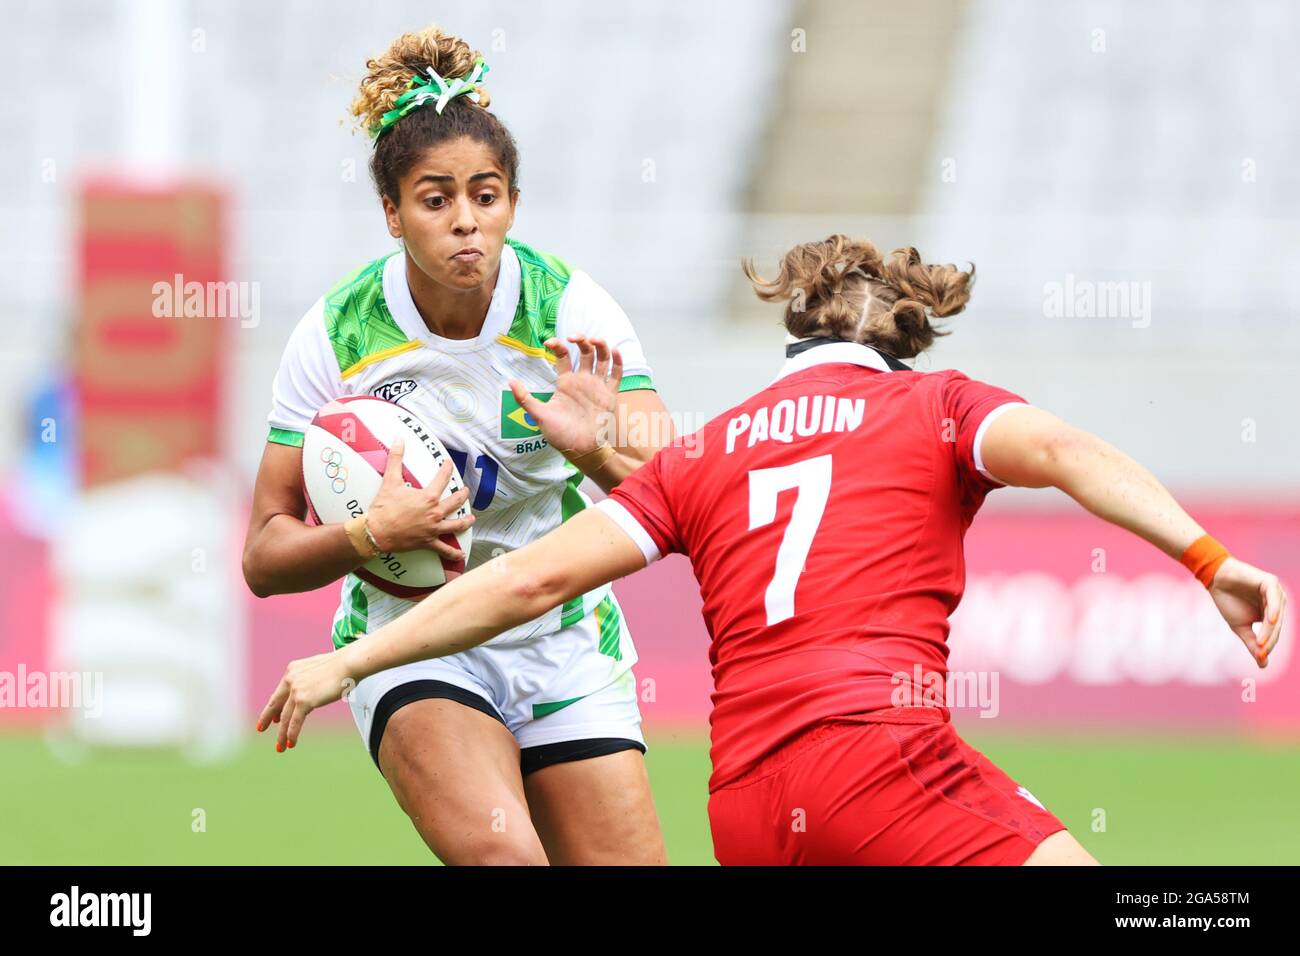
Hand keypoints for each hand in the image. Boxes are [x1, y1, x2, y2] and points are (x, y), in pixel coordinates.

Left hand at [256, 649, 356, 750]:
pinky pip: (294, 721)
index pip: (280, 692)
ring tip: (280, 747)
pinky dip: (291, 734)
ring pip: (284, 717)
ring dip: (282, 734)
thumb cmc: (342, 666)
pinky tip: (291, 743)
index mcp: (292, 670)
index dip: (275, 707)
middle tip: (261, 729)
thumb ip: (311, 681)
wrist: (349, 664)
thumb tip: (311, 695)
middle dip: (268, 718)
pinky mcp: (303, 700)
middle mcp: (290, 679)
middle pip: (276, 704)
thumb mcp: (319, 671)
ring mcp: (296, 690)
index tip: (272, 718)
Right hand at [365, 439, 473, 560]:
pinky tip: (461, 555)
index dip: (447, 468)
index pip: (442, 478)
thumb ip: (396, 459)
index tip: (449, 464)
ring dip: (465, 522)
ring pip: (456, 525)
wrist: (376, 531)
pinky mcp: (428, 542)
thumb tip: (398, 440)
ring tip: (471, 519)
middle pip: (455, 502)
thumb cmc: (384, 508)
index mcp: (428, 497)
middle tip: (466, 492)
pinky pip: (444, 549)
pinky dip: (453, 554)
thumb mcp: (390, 481)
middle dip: (462, 495)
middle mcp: (435, 512)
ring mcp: (433, 528)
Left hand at [508, 335, 621, 458]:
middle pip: (585, 351)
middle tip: (575, 337)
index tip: (550, 342)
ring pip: (602, 358)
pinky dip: (618, 360)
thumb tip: (509, 381)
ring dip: (600, 345)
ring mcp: (597, 385)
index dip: (558, 345)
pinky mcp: (610, 394)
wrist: (582, 450)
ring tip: (595, 340)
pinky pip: (617, 373)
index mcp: (566, 382)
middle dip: (581, 339)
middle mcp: (582, 380)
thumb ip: (525, 398)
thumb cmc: (561, 435)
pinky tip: (614, 351)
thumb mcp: (539, 415)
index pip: (563, 355)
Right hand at [1208, 557, 1285, 668]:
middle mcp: (1277, 603)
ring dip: (1270, 630)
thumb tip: (1263, 665)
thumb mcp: (1241, 627)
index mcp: (1272, 613)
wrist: (1215, 581)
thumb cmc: (1228, 601)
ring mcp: (1275, 592)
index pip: (1274, 633)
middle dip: (1269, 639)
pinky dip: (1273, 611)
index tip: (1260, 658)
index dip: (1268, 645)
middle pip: (1277, 626)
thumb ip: (1253, 643)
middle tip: (1262, 652)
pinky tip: (1269, 621)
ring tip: (1262, 642)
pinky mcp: (1270, 583)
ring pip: (1276, 615)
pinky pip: (1274, 599)